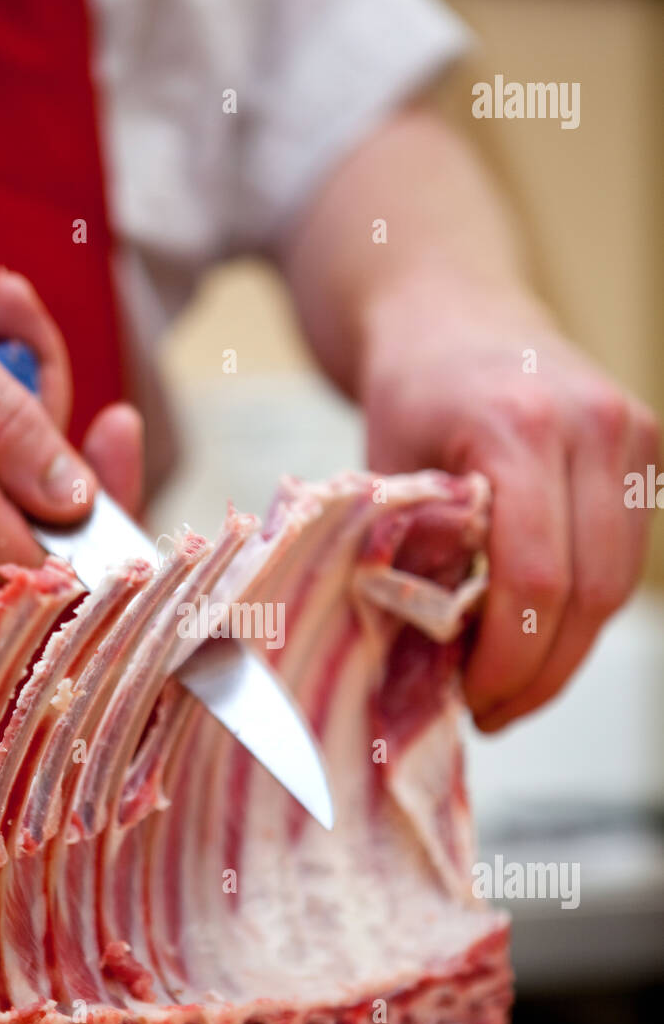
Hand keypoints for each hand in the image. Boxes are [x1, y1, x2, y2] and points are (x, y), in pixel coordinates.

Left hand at [361, 275, 660, 730]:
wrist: (454, 311)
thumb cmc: (410, 392)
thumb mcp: (386, 473)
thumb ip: (411, 558)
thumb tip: (429, 666)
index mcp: (520, 425)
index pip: (535, 577)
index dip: (508, 657)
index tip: (470, 701)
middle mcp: (594, 424)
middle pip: (590, 592)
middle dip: (540, 671)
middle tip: (491, 712)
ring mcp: (632, 434)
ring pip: (617, 586)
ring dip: (566, 652)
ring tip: (510, 687)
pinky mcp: (647, 451)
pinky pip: (623, 559)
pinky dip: (581, 611)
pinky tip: (537, 637)